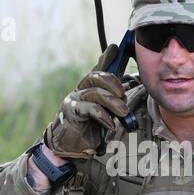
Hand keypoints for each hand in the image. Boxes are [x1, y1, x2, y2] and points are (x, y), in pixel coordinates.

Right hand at [43, 45, 128, 160]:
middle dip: (112, 82)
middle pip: (95, 76)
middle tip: (123, 93)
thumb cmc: (88, 128)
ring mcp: (74, 99)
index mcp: (89, 88)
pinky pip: (89, 109)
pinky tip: (111, 124)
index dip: (106, 58)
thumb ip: (111, 101)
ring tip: (124, 113)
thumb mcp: (104, 113)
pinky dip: (103, 116)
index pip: (98, 70)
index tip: (115, 48)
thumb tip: (124, 94)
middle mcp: (80, 90)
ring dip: (112, 102)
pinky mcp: (72, 112)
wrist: (69, 146)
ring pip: (94, 93)